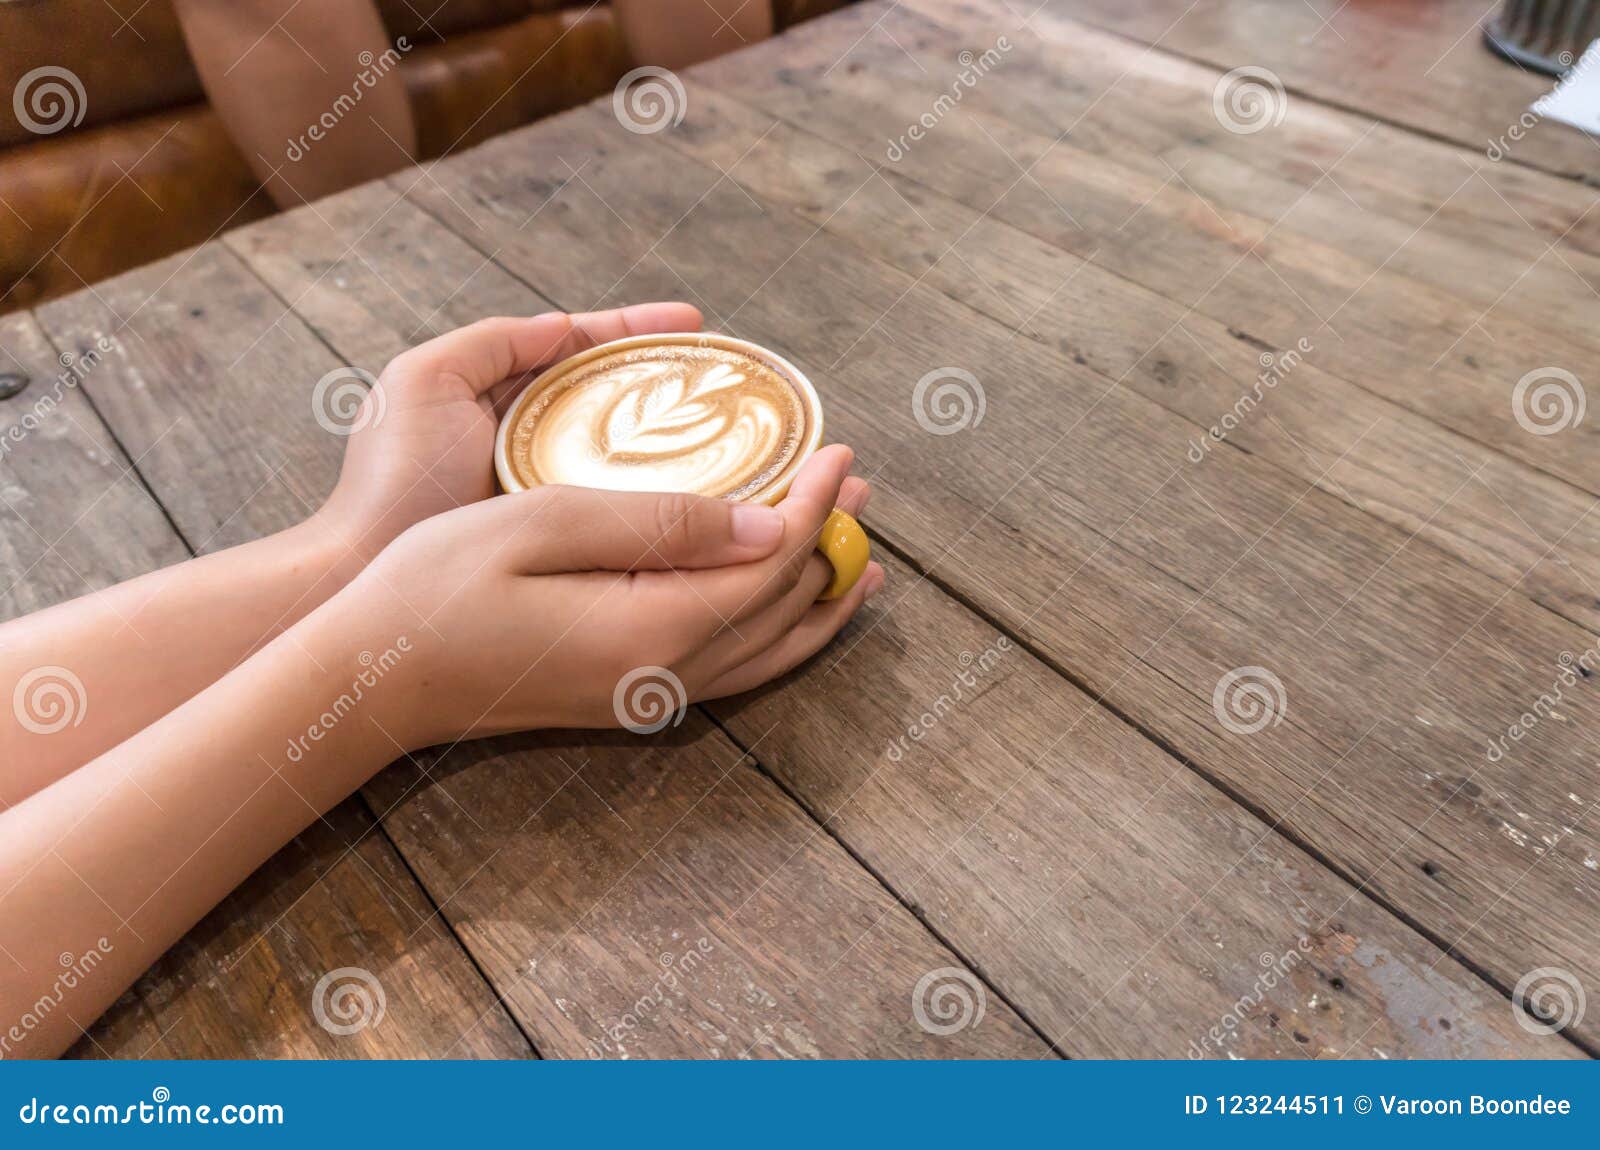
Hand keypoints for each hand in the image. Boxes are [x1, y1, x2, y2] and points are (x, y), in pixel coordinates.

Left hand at [310, 303, 703, 570]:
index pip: (586, 348)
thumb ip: (488, 343)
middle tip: (731, 373)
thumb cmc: (392, 479)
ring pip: (631, 451)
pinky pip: (626, 505)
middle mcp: (538, 440)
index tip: (696, 321)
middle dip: (673, 381)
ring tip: (734, 422)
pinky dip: (665, 493)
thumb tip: (563, 323)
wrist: (369, 575)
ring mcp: (556, 491)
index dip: (640, 331)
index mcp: (504, 394)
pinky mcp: (567, 540)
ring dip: (680, 436)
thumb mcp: (424, 381)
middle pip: (620, 397)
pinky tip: (705, 490)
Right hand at [329, 446, 882, 747]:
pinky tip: (788, 610)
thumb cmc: (434, 587)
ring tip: (859, 557)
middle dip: (828, 540)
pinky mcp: (628, 698)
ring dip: (818, 598)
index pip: (770, 562)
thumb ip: (659, 523)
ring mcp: (649, 696)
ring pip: (770, 652)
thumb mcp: (539, 524)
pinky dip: (779, 634)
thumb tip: (764, 525)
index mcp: (653, 627)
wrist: (374, 679)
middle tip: (857, 482)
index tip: (838, 449)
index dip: (813, 504)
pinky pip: (736, 670)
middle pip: (782, 608)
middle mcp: (666, 675)